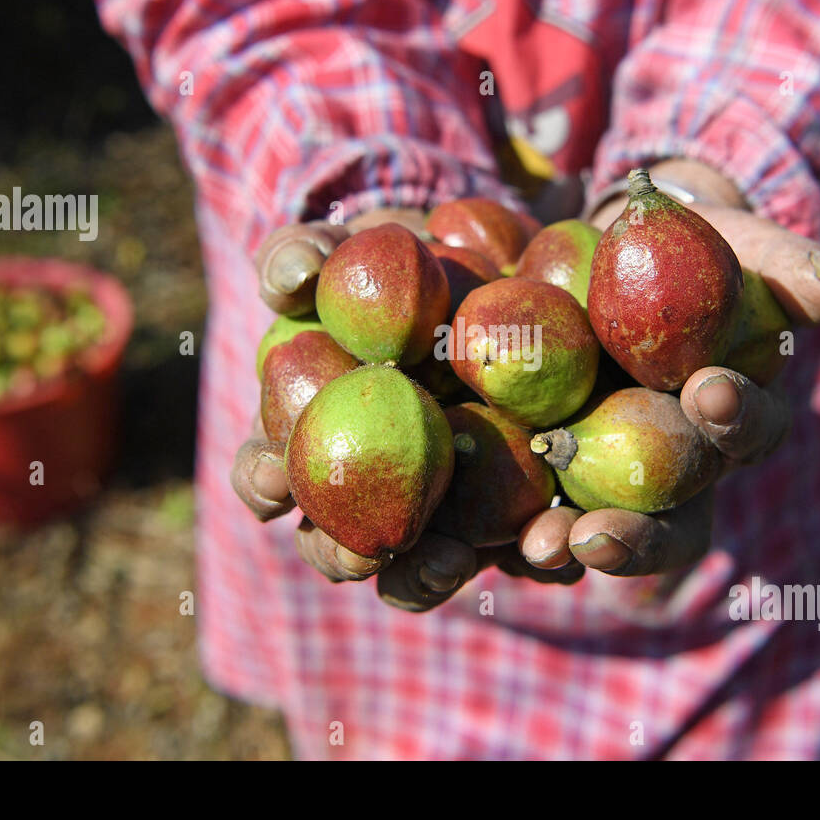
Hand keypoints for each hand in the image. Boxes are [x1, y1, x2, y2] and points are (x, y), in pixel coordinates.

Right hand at [232, 208, 580, 610]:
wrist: (512, 268)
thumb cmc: (406, 257)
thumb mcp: (355, 244)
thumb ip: (306, 251)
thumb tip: (292, 274)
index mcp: (315, 438)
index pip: (271, 474)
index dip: (262, 481)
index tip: (271, 477)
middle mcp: (376, 489)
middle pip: (343, 546)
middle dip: (343, 557)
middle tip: (362, 551)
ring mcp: (450, 512)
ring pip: (430, 566)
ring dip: (433, 575)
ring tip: (456, 560)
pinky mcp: (527, 513)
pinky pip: (531, 549)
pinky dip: (541, 554)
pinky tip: (556, 546)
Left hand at [516, 160, 819, 576]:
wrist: (598, 250)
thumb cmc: (680, 245)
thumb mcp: (730, 239)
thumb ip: (780, 262)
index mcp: (728, 420)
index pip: (745, 434)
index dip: (737, 420)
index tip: (710, 391)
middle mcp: (672, 470)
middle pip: (668, 523)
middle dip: (637, 533)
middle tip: (599, 534)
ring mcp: (604, 481)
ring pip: (595, 538)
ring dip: (567, 549)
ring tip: (538, 546)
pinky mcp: (540, 476)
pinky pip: (525, 519)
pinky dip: (503, 534)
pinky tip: (474, 539)